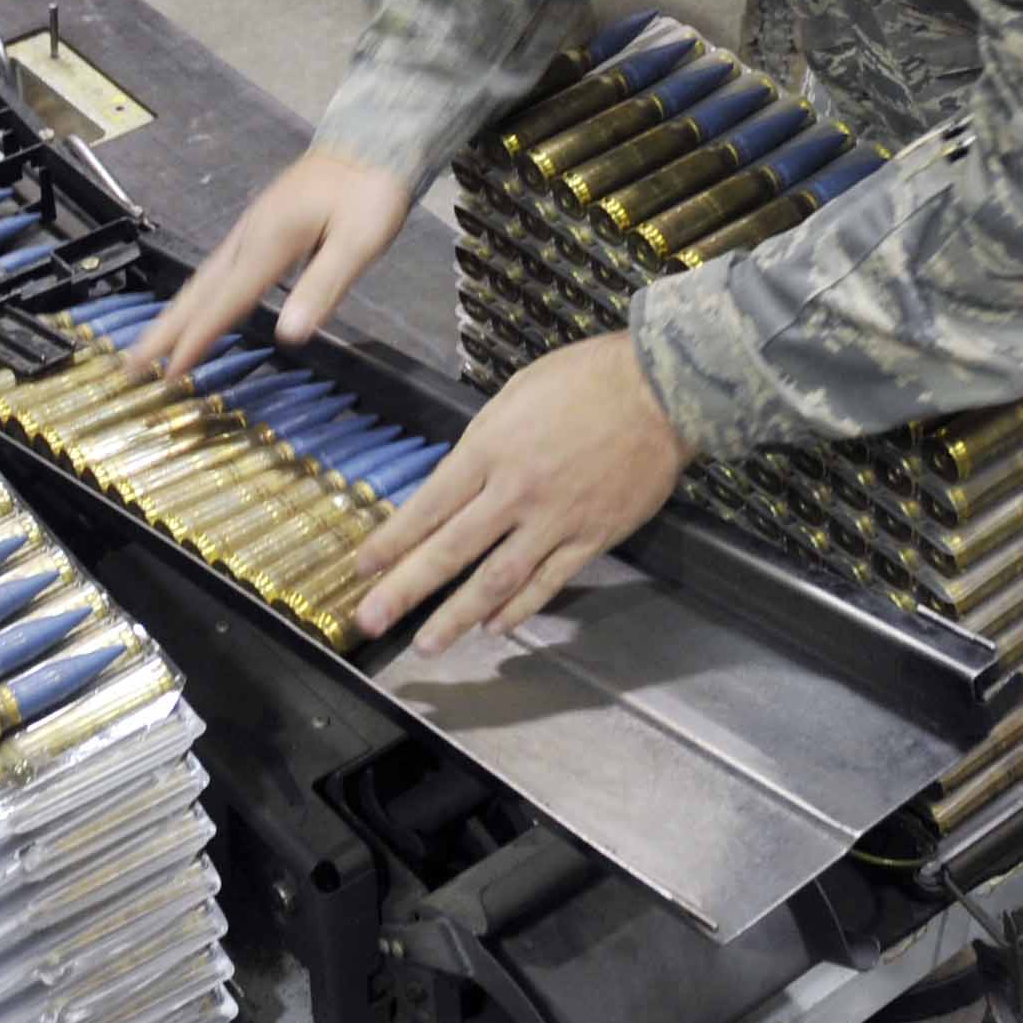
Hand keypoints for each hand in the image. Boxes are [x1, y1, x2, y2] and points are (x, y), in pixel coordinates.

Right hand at [126, 148, 413, 376]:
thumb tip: (290, 334)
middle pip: (198, 291)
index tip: (168, 373)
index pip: (224, 301)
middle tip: (130, 364)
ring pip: (203, 279)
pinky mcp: (259, 226)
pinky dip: (198, 296)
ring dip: (175, 314)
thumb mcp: (360, 241)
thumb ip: (323, 286)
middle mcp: (249, 237)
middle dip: (165, 330)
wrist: (370, 141)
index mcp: (269, 243)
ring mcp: (251, 229)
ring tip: (150, 345)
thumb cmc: (370, 191)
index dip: (196, 339)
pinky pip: (217, 269)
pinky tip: (198, 307)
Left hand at [350, 333, 689, 649]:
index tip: (360, 568)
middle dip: (405, 589)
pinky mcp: (592, 537)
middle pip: (451, 550)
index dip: (391, 541)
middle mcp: (516, 492)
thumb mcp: (516, 394)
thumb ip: (483, 443)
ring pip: (497, 580)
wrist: (662, 387)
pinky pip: (549, 582)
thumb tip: (456, 484)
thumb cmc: (586, 379)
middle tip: (369, 621)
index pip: (428, 506)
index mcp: (490, 449)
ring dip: (457, 616)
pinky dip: (520, 608)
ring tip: (426, 644)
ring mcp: (556, 520)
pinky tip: (494, 628)